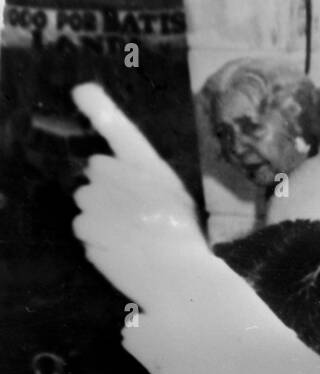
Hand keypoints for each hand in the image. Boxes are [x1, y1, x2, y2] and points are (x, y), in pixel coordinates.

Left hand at [71, 83, 209, 305]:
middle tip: (131, 220)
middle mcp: (125, 178)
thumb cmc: (183, 246)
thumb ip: (146, 182)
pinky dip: (95, 242)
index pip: (123, 132)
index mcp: (153, 171)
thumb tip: (108, 172)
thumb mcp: (176, 203)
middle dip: (105, 192)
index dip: (100, 109)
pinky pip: (82, 229)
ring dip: (99, 220)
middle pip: (96, 172)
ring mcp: (104, 201)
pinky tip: (119, 252)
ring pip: (85, 202)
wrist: (182, 281)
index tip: (81, 92)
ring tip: (127, 240)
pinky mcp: (89, 226)